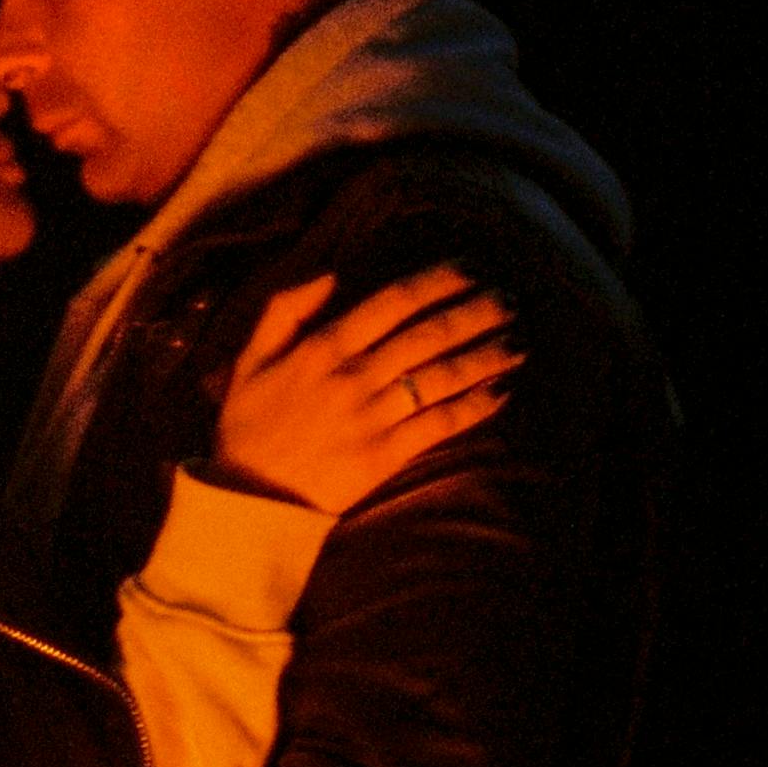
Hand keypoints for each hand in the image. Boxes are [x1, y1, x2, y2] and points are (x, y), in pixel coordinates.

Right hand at [214, 264, 520, 515]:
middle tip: (511, 298)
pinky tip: (501, 391)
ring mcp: (374, 417)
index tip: (470, 267)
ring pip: (442, 377)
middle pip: (430, 334)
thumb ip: (285, 309)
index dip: (438, 280)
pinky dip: (474, 406)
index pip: (394, 301)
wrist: (248, 499)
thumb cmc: (248, 424)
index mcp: (323, 347)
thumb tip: (331, 273)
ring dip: (486, 356)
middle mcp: (355, 376)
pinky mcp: (386, 455)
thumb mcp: (250, 357)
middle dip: (477, 312)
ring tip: (519, 342)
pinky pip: (440, 424)